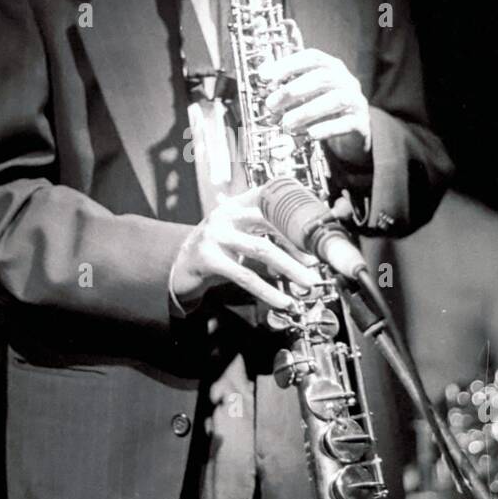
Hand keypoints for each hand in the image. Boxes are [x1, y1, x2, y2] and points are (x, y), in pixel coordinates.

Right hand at [170, 185, 319, 311]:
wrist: (179, 266)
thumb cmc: (217, 251)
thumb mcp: (242, 238)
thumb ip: (269, 239)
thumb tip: (307, 253)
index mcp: (237, 204)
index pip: (271, 198)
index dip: (295, 209)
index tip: (314, 227)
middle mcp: (226, 214)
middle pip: (270, 221)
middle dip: (298, 241)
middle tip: (318, 258)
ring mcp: (216, 234)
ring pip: (262, 249)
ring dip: (290, 267)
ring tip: (308, 281)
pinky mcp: (209, 258)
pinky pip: (245, 275)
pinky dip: (267, 290)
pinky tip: (282, 300)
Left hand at [257, 48, 370, 163]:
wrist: (353, 133)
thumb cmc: (325, 111)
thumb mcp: (308, 98)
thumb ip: (290, 94)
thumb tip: (265, 96)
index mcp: (333, 67)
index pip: (312, 57)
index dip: (288, 64)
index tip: (265, 76)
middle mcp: (346, 80)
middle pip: (322, 77)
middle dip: (293, 90)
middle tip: (271, 105)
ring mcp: (356, 100)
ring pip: (335, 100)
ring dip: (307, 111)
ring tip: (286, 124)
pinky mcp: (361, 122)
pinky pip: (345, 123)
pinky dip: (326, 128)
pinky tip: (310, 134)